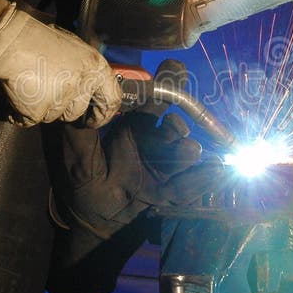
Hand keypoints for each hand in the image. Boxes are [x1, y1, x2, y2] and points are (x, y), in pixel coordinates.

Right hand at [0, 12, 120, 127]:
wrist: (9, 40)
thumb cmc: (38, 39)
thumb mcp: (72, 47)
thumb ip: (84, 67)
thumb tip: (89, 82)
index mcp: (95, 67)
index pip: (112, 99)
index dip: (104, 113)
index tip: (95, 119)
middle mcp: (82, 83)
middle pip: (77, 112)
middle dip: (62, 108)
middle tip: (50, 97)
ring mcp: (60, 99)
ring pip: (53, 116)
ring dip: (41, 107)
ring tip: (30, 84)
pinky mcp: (37, 110)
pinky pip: (30, 119)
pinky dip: (20, 111)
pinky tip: (17, 93)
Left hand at [51, 59, 224, 238]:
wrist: (99, 223)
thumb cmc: (86, 185)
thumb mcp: (77, 158)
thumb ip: (78, 130)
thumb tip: (81, 101)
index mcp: (134, 126)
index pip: (152, 100)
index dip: (164, 84)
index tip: (174, 69)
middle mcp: (155, 141)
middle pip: (174, 125)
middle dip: (176, 123)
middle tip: (174, 126)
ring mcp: (169, 166)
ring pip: (185, 152)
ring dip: (186, 151)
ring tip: (186, 152)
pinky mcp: (176, 192)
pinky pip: (194, 184)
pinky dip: (205, 177)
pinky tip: (215, 170)